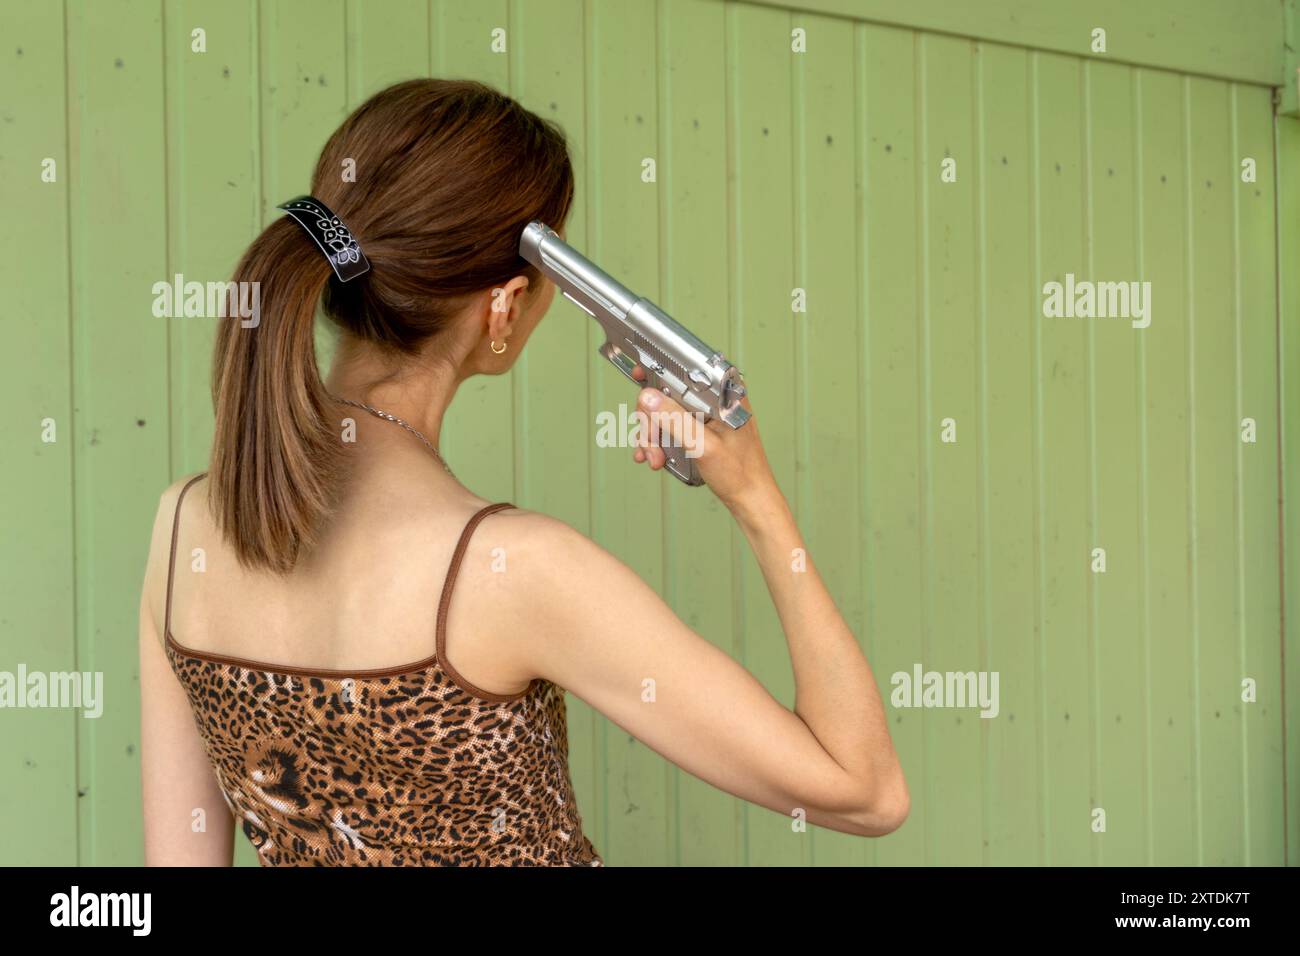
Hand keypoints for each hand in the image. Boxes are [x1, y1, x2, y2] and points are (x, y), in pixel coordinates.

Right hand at [629, 365, 777, 513]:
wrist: (749, 498)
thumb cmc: (739, 473)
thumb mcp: (703, 446)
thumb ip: (675, 419)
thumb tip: (649, 397)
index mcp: (723, 394)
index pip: (685, 371)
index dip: (659, 371)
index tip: (639, 375)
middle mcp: (714, 399)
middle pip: (667, 394)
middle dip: (652, 422)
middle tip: (652, 446)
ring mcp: (705, 415)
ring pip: (664, 413)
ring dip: (652, 437)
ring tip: (656, 459)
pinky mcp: (699, 428)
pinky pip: (670, 427)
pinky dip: (657, 441)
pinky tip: (654, 456)